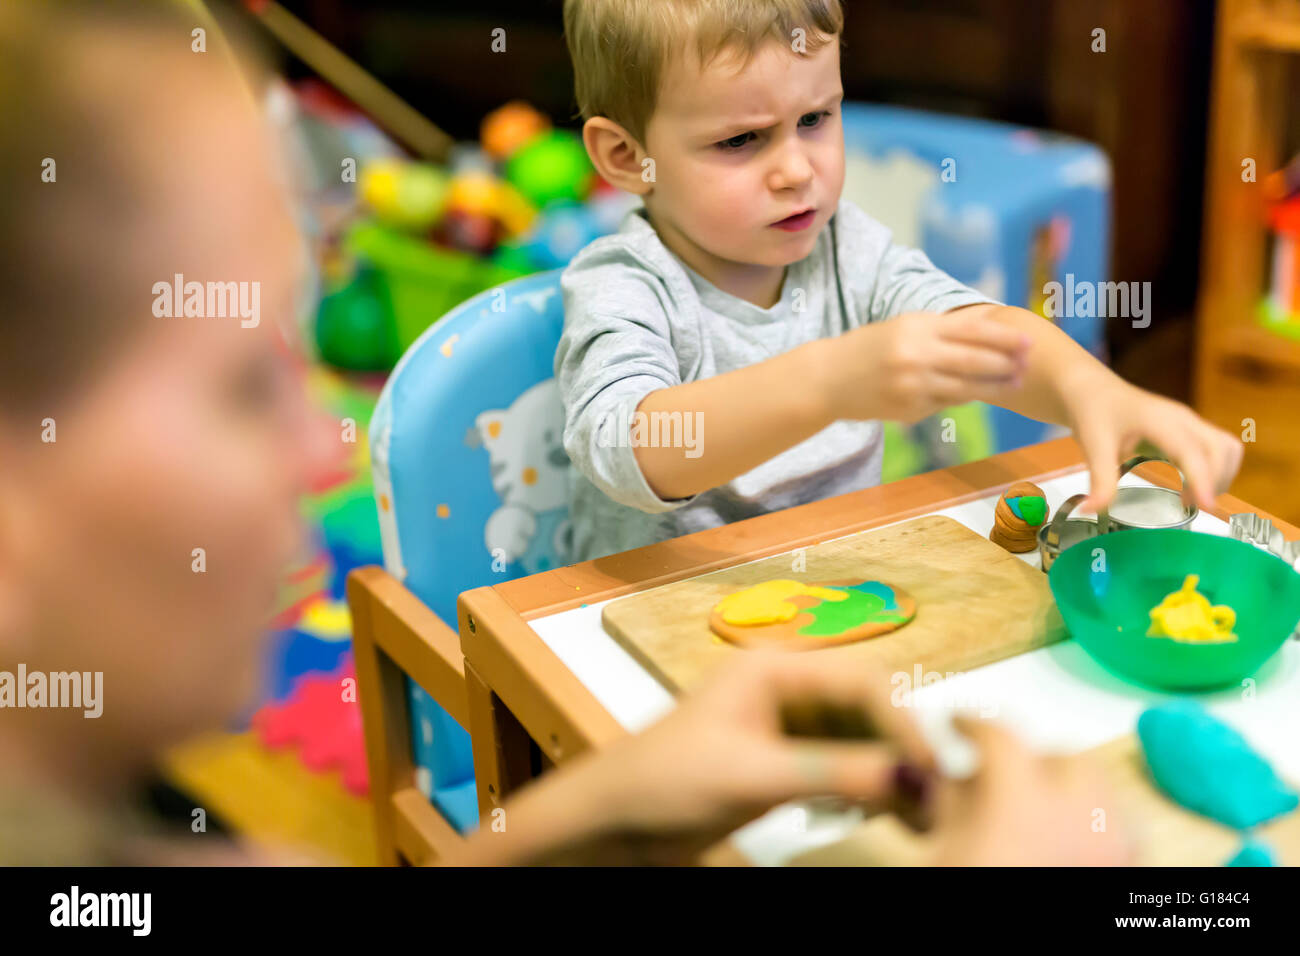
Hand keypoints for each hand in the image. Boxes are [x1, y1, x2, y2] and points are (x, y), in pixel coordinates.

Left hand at [531, 650, 937, 864]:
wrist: (612, 823)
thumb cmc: (659, 780)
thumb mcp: (754, 775)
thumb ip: (834, 772)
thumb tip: (910, 775)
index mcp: (773, 668)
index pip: (863, 682)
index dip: (904, 722)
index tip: (931, 767)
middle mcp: (784, 690)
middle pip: (868, 710)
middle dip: (901, 750)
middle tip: (933, 796)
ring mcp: (784, 727)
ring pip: (861, 741)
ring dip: (889, 773)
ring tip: (915, 813)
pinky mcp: (781, 763)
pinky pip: (842, 768)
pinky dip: (866, 789)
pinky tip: (881, 812)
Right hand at [823, 311, 1029, 423]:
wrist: (829, 378)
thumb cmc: (870, 348)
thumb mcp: (903, 326)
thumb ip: (941, 329)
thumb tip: (986, 329)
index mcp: (918, 327)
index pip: (971, 329)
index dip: (1003, 336)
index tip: (1028, 339)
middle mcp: (917, 354)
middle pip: (974, 360)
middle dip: (1006, 363)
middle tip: (1029, 365)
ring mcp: (913, 384)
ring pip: (965, 387)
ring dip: (994, 386)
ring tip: (1014, 385)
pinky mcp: (908, 409)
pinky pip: (945, 403)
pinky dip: (962, 399)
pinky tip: (976, 395)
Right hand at [933, 716, 1133, 865]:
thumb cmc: (982, 886)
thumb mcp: (945, 848)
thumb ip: (950, 799)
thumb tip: (956, 775)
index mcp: (1023, 805)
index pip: (999, 735)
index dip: (972, 723)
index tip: (959, 723)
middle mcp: (1077, 816)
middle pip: (1062, 754)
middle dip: (1031, 757)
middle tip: (1002, 774)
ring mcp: (1112, 843)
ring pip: (1098, 784)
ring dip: (1066, 785)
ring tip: (1037, 807)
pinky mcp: (1129, 864)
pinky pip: (1120, 823)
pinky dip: (1094, 819)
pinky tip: (1069, 837)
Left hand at [1064, 377, 1242, 511]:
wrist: (1091, 389)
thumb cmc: (1094, 411)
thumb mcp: (1093, 446)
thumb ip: (1100, 480)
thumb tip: (1092, 510)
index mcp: (1160, 421)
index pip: (1192, 452)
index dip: (1203, 479)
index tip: (1207, 507)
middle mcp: (1182, 419)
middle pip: (1222, 449)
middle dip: (1216, 481)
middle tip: (1191, 506)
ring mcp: (1188, 422)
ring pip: (1227, 448)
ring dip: (1221, 475)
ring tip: (1193, 498)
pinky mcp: (1187, 429)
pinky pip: (1216, 448)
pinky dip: (1215, 469)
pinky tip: (1190, 487)